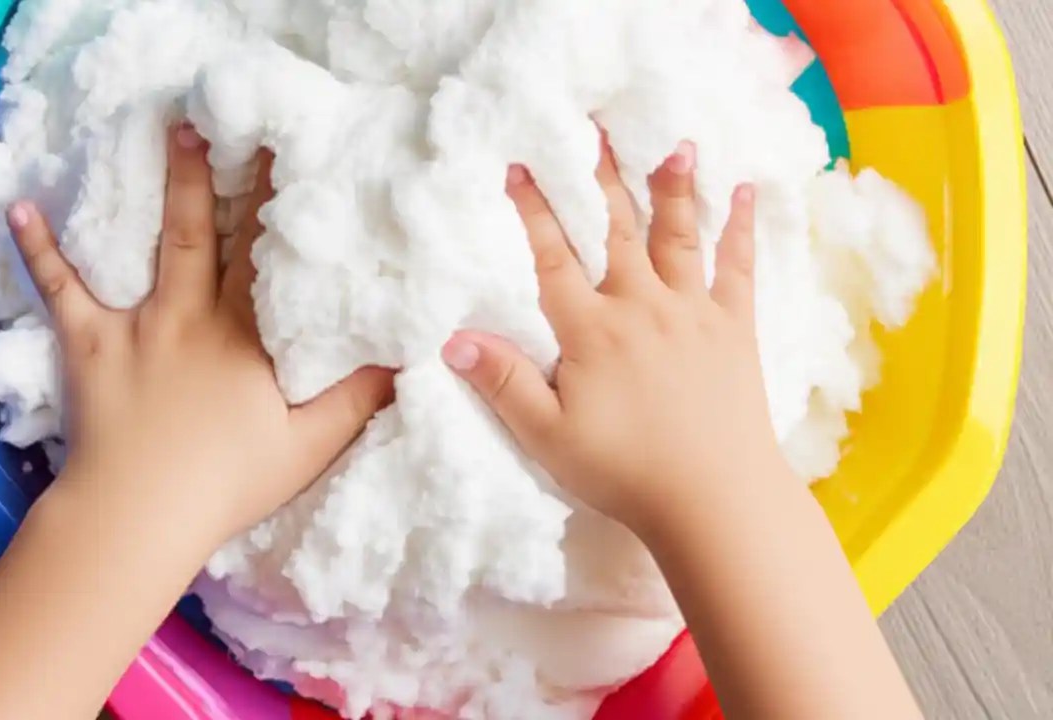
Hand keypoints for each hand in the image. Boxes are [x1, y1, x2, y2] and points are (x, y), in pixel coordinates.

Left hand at [6, 124, 393, 547]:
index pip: (269, 262)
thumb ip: (356, 399)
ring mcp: (140, 325)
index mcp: (247, 339)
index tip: (295, 160)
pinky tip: (18, 208)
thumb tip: (406, 357)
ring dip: (166, 187)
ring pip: (158, 245)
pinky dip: (39, 250)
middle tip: (226, 119)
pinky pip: (62, 290)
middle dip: (224, 176)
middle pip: (213, 234)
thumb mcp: (308, 446)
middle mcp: (195, 316)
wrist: (138, 515)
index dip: (283, 209)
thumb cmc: (226, 483)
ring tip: (170, 130)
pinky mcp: (90, 345)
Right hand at [442, 141, 782, 533]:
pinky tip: (747, 193)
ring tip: (675, 145)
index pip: (554, 258)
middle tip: (595, 131)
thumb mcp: (547, 436)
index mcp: (591, 330)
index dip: (534, 212)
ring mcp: (693, 312)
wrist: (715, 497)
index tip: (520, 167)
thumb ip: (503, 383)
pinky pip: (739, 266)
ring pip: (679, 236)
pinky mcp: (735, 328)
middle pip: (617, 231)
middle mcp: (642, 306)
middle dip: (602, 179)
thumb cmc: (625, 471)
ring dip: (674, 188)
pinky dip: (743, 228)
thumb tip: (452, 340)